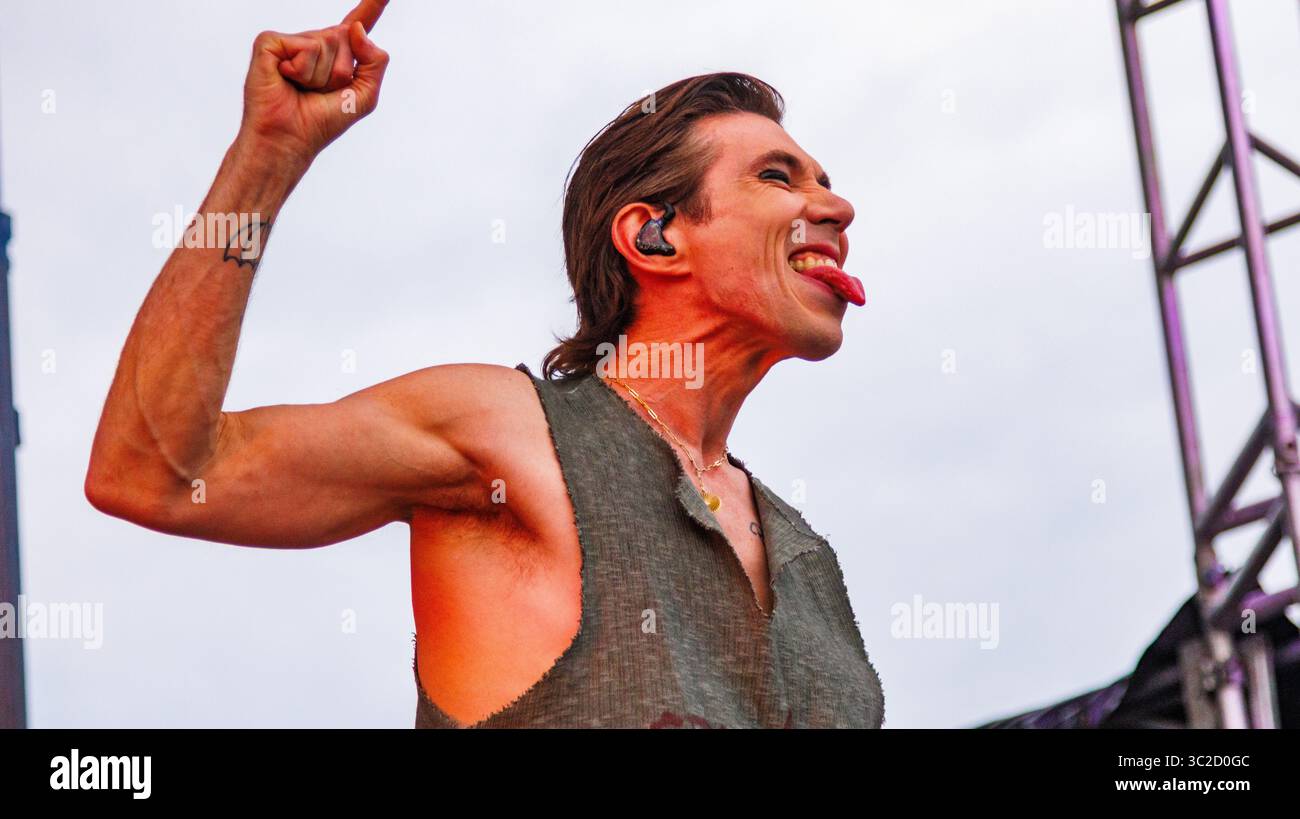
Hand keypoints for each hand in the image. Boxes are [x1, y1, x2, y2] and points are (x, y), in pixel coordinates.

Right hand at [237, 0, 389, 164]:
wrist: (289, 139)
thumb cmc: (322, 122)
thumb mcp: (364, 96)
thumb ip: (375, 61)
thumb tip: (355, 29)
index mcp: (335, 56)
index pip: (357, 25)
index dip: (372, 6)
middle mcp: (313, 43)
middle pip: (347, 38)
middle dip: (341, 72)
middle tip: (318, 92)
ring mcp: (291, 42)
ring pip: (327, 42)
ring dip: (321, 75)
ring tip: (302, 89)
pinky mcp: (270, 43)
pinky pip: (306, 46)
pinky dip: (303, 70)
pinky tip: (286, 80)